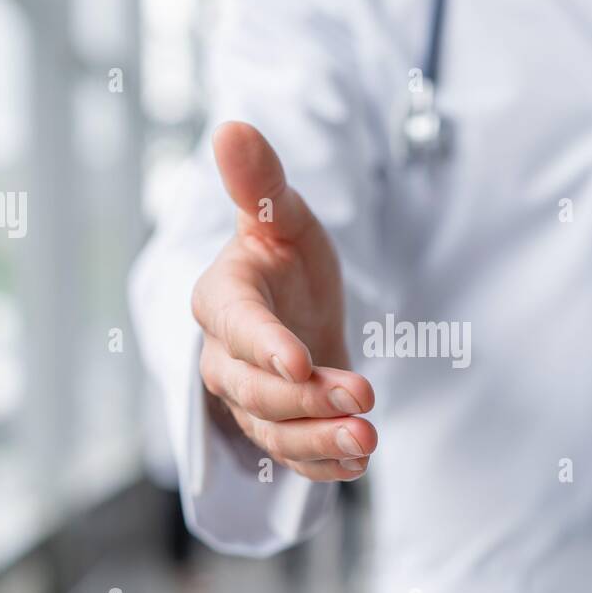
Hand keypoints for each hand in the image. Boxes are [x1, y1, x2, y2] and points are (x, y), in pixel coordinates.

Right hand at [191, 121, 376, 481]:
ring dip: (320, 441)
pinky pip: (293, 459)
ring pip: (275, 432)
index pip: (236, 327)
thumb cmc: (285, 257)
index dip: (264, 346)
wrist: (295, 306)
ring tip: (368, 440)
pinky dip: (324, 466)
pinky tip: (360, 463)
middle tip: (363, 398)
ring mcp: (251, 400)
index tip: (300, 362)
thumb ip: (261, 184)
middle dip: (307, 400)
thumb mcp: (284, 218)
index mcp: (223, 301)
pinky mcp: (279, 430)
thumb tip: (232, 126)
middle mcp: (227, 358)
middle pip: (255, 390)